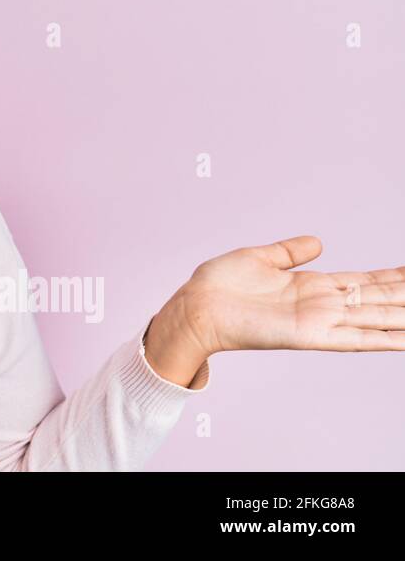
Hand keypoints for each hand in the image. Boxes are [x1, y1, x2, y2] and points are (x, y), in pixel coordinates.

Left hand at [169, 236, 404, 360]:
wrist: (197, 306)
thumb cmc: (220, 285)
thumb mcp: (261, 257)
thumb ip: (291, 251)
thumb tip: (318, 242)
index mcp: (313, 286)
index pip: (365, 282)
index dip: (393, 277)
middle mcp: (323, 305)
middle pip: (379, 299)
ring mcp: (320, 321)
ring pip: (377, 318)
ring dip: (404, 315)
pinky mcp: (311, 336)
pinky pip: (356, 339)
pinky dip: (384, 339)